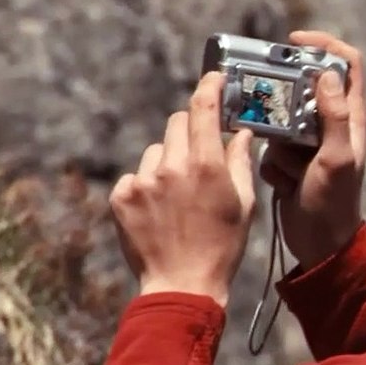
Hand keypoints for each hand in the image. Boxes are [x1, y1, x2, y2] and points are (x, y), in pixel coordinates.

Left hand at [109, 72, 258, 307]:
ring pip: (156, 150)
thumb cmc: (220, 247)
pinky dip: (146, 185)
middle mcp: (172, 166)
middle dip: (189, 131)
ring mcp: (143, 180)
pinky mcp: (121, 195)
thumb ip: (241, 162)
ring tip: (177, 197)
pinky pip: (135, 175)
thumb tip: (241, 132)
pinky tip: (158, 211)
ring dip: (166, 162)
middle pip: (177, 123)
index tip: (213, 78)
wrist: (181, 285)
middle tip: (198, 157)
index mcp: (207, 165)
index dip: (208, 86)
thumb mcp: (244, 205)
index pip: (203, 108)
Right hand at [259, 30, 365, 266]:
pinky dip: (272, 164)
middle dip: (285, 100)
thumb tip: (325, 73)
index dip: (324, 44)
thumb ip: (336, 116)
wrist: (319, 245)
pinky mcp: (289, 160)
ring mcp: (308, 143)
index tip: (293, 41)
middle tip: (271, 110)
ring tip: (289, 170)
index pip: (345, 64)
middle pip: (303, 88)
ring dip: (277, 143)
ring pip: (281, 120)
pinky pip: (269, 147)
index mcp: (351, 118)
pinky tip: (284, 185)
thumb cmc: (334, 204)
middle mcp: (330, 124)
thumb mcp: (337, 159)